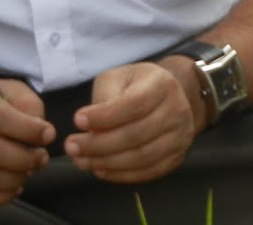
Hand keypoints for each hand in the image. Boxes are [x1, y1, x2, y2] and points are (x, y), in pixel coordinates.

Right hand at [0, 77, 52, 206]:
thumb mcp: (7, 89)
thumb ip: (28, 104)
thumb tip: (41, 131)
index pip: (1, 118)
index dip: (29, 129)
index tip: (49, 135)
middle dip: (26, 159)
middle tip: (41, 159)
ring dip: (16, 179)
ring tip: (28, 171)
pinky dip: (1, 197)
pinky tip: (14, 187)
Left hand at [64, 61, 200, 182]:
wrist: (167, 97)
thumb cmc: (136, 86)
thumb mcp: (118, 78)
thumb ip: (104, 96)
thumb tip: (91, 127)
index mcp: (162, 84)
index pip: (134, 104)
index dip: (104, 116)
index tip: (77, 121)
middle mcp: (177, 110)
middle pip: (136, 134)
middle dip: (98, 144)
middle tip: (71, 146)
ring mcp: (180, 136)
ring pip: (141, 157)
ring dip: (106, 162)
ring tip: (81, 160)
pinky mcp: (177, 157)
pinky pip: (148, 172)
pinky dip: (121, 175)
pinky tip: (100, 169)